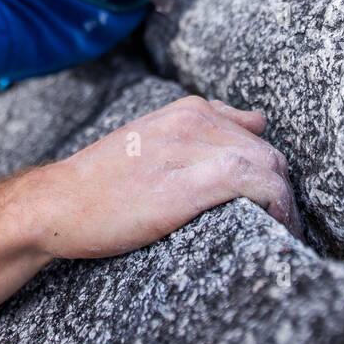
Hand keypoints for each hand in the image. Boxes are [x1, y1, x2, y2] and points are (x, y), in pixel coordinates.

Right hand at [27, 94, 301, 260]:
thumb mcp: (154, 138)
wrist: (58, 203)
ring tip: (285, 234)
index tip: (272, 202)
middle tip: (284, 226)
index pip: (255, 133)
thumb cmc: (103, 182)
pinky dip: (276, 207)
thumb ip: (202, 128)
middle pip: (267, 152)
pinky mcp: (190, 183)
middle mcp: (195, 121)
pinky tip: (278, 230)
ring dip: (285, 204)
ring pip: (268, 167)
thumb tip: (257, 119)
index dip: (269, 171)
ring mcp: (192, 149)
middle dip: (282, 191)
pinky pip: (256, 185)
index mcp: (188, 110)